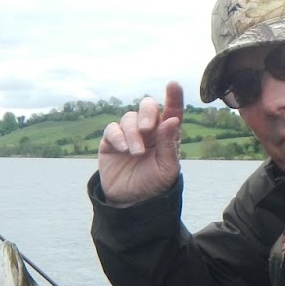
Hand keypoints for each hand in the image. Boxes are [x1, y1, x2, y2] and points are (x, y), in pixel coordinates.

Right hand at [97, 80, 184, 204]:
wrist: (131, 201)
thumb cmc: (153, 184)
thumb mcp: (167, 169)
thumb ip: (169, 145)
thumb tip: (172, 120)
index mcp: (166, 134)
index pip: (172, 111)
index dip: (173, 97)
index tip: (173, 85)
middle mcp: (148, 130)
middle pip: (147, 106)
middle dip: (148, 112)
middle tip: (148, 128)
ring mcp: (129, 133)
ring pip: (129, 118)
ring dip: (133, 133)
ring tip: (136, 153)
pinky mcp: (111, 141)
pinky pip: (112, 129)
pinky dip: (118, 136)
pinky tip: (123, 149)